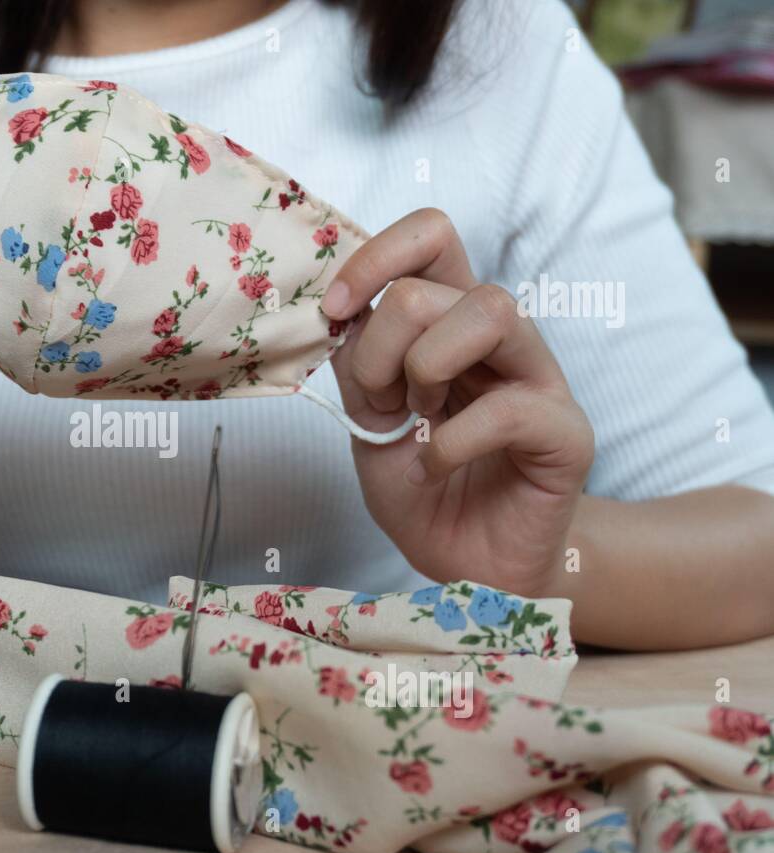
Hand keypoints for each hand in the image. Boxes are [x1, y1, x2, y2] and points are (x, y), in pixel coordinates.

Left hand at [325, 209, 594, 596]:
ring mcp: (540, 378)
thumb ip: (358, 364)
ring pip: (492, 309)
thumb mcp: (367, 420)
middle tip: (385, 401)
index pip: (431, 236)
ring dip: (428, 369)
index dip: (374, 258)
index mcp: (451, 321)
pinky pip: (508, 407)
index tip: (335, 311)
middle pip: (439, 279)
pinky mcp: (566, 431)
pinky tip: (435, 467)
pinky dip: (450, 443)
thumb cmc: (423, 489)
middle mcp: (500, 336)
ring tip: (420, 420)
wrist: (466, 566)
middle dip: (382, 345)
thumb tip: (342, 311)